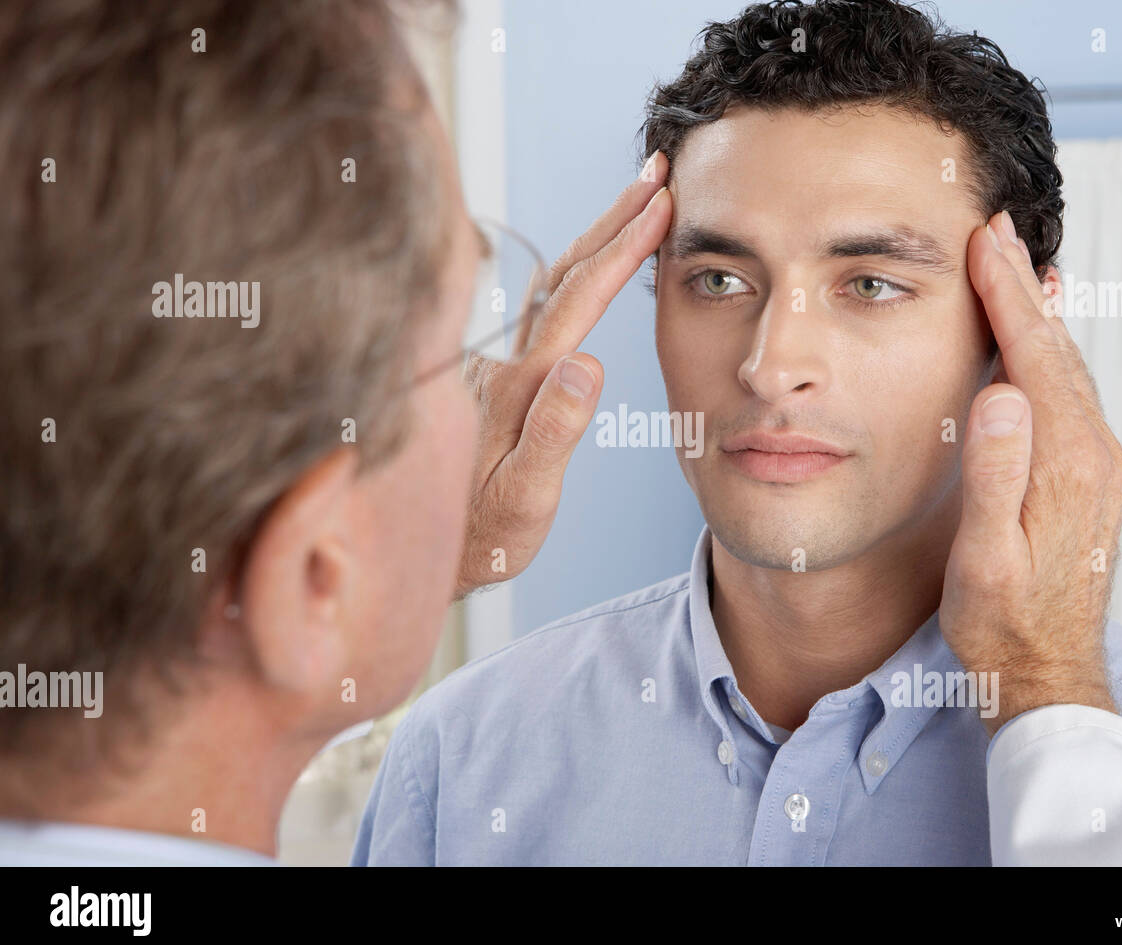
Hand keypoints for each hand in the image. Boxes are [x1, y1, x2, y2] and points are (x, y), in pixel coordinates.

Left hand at [455, 153, 672, 597]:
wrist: (418, 555)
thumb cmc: (480, 537)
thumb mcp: (524, 499)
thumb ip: (555, 432)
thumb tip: (589, 361)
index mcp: (523, 384)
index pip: (580, 299)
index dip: (623, 248)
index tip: (662, 204)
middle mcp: (505, 364)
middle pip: (563, 271)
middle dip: (612, 218)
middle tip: (655, 173)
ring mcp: (494, 368)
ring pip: (547, 284)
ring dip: (592, 238)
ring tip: (633, 203)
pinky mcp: (490, 380)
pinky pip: (536, 310)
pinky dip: (572, 275)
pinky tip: (583, 270)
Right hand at [939, 210, 1121, 734]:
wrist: (1045, 672)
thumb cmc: (1003, 623)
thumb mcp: (984, 559)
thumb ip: (995, 476)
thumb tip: (1000, 396)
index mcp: (1064, 466)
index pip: (1032, 358)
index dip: (1006, 296)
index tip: (984, 243)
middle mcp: (1092, 456)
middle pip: (1055, 351)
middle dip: (1023, 287)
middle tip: (995, 233)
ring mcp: (1097, 466)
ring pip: (1067, 369)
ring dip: (1038, 315)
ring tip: (1016, 269)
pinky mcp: (1090, 478)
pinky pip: (1071, 396)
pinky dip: (1050, 353)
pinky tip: (1042, 341)